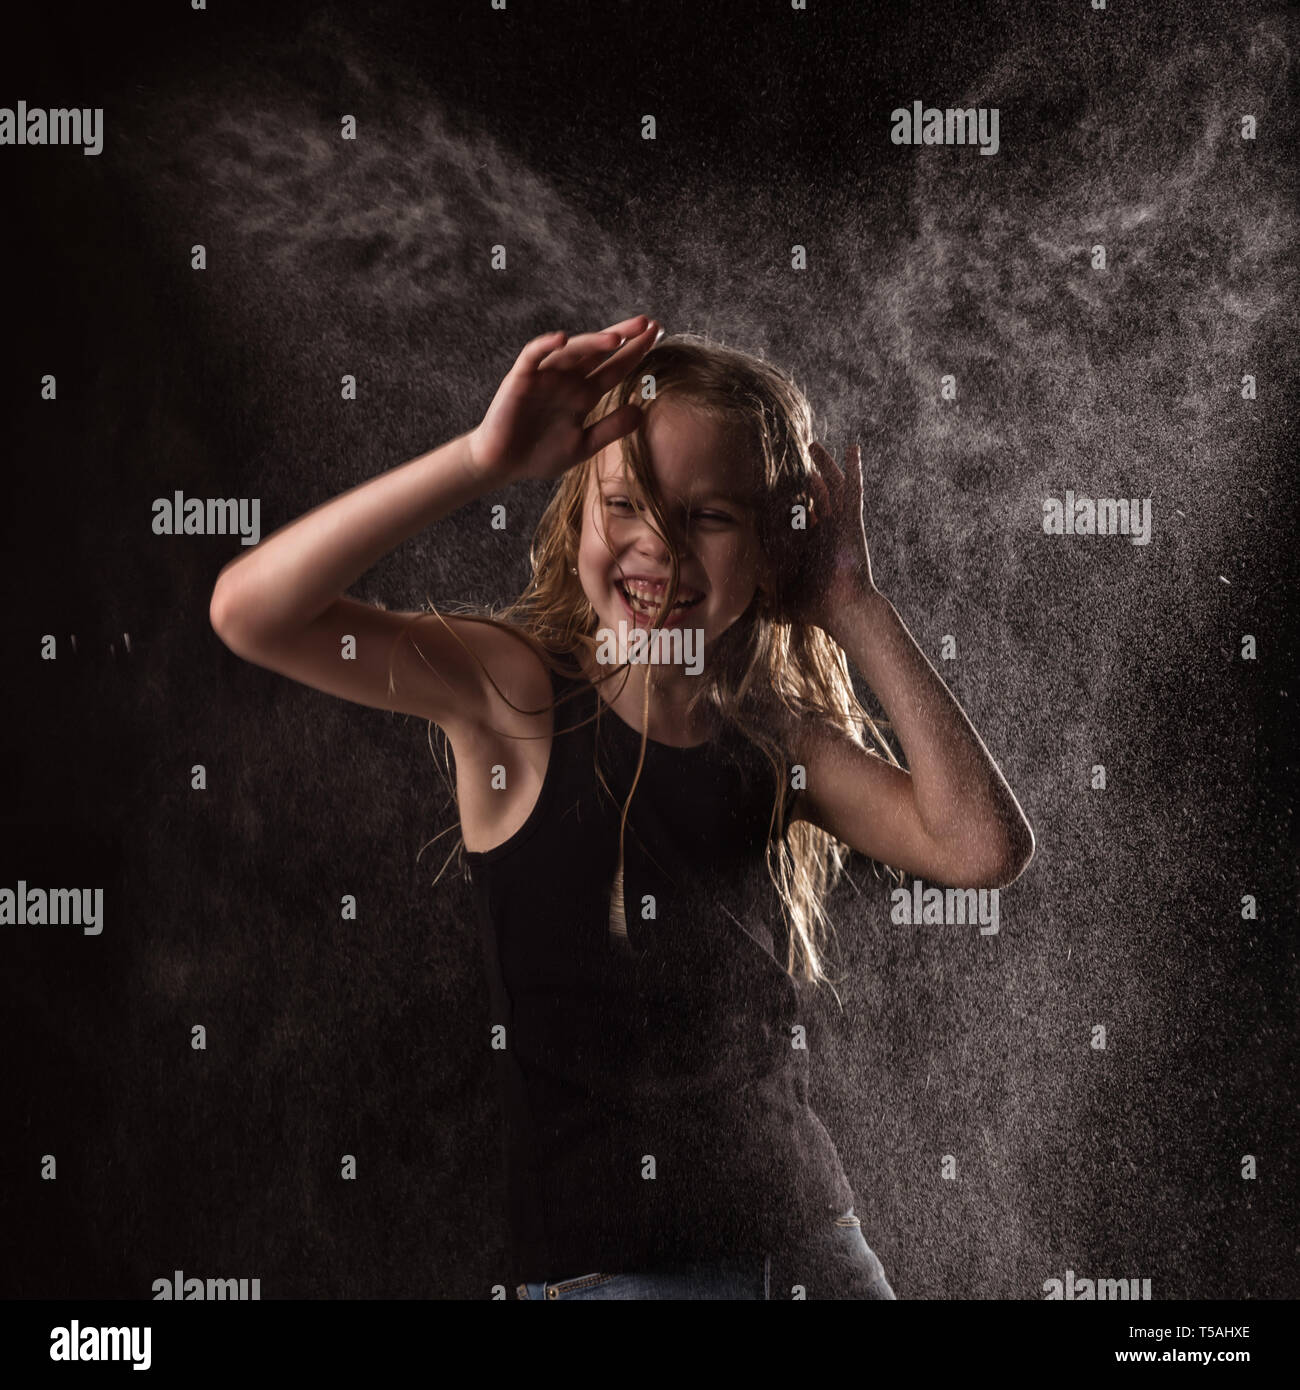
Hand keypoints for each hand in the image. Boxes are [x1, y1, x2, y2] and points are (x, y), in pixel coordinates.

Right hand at [467, 316, 662, 482]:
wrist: (503, 465)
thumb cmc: (540, 455)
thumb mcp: (583, 446)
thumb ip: (611, 428)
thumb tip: (641, 410)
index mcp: (584, 394)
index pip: (615, 368)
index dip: (636, 352)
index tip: (659, 336)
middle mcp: (568, 380)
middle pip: (599, 352)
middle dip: (623, 336)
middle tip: (649, 323)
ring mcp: (545, 376)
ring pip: (572, 351)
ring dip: (592, 342)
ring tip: (617, 338)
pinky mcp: (521, 378)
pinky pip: (534, 356)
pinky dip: (545, 346)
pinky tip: (562, 339)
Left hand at [779, 441, 877, 628]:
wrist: (843, 609)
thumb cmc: (816, 608)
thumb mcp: (783, 598)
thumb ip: (767, 598)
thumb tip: (746, 604)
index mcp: (811, 544)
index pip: (798, 514)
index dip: (788, 499)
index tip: (771, 485)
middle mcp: (826, 529)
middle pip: (816, 495)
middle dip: (806, 475)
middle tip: (794, 456)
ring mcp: (839, 522)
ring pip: (831, 485)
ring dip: (823, 464)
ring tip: (812, 445)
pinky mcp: (851, 520)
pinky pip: (853, 489)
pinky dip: (854, 468)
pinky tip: (853, 448)